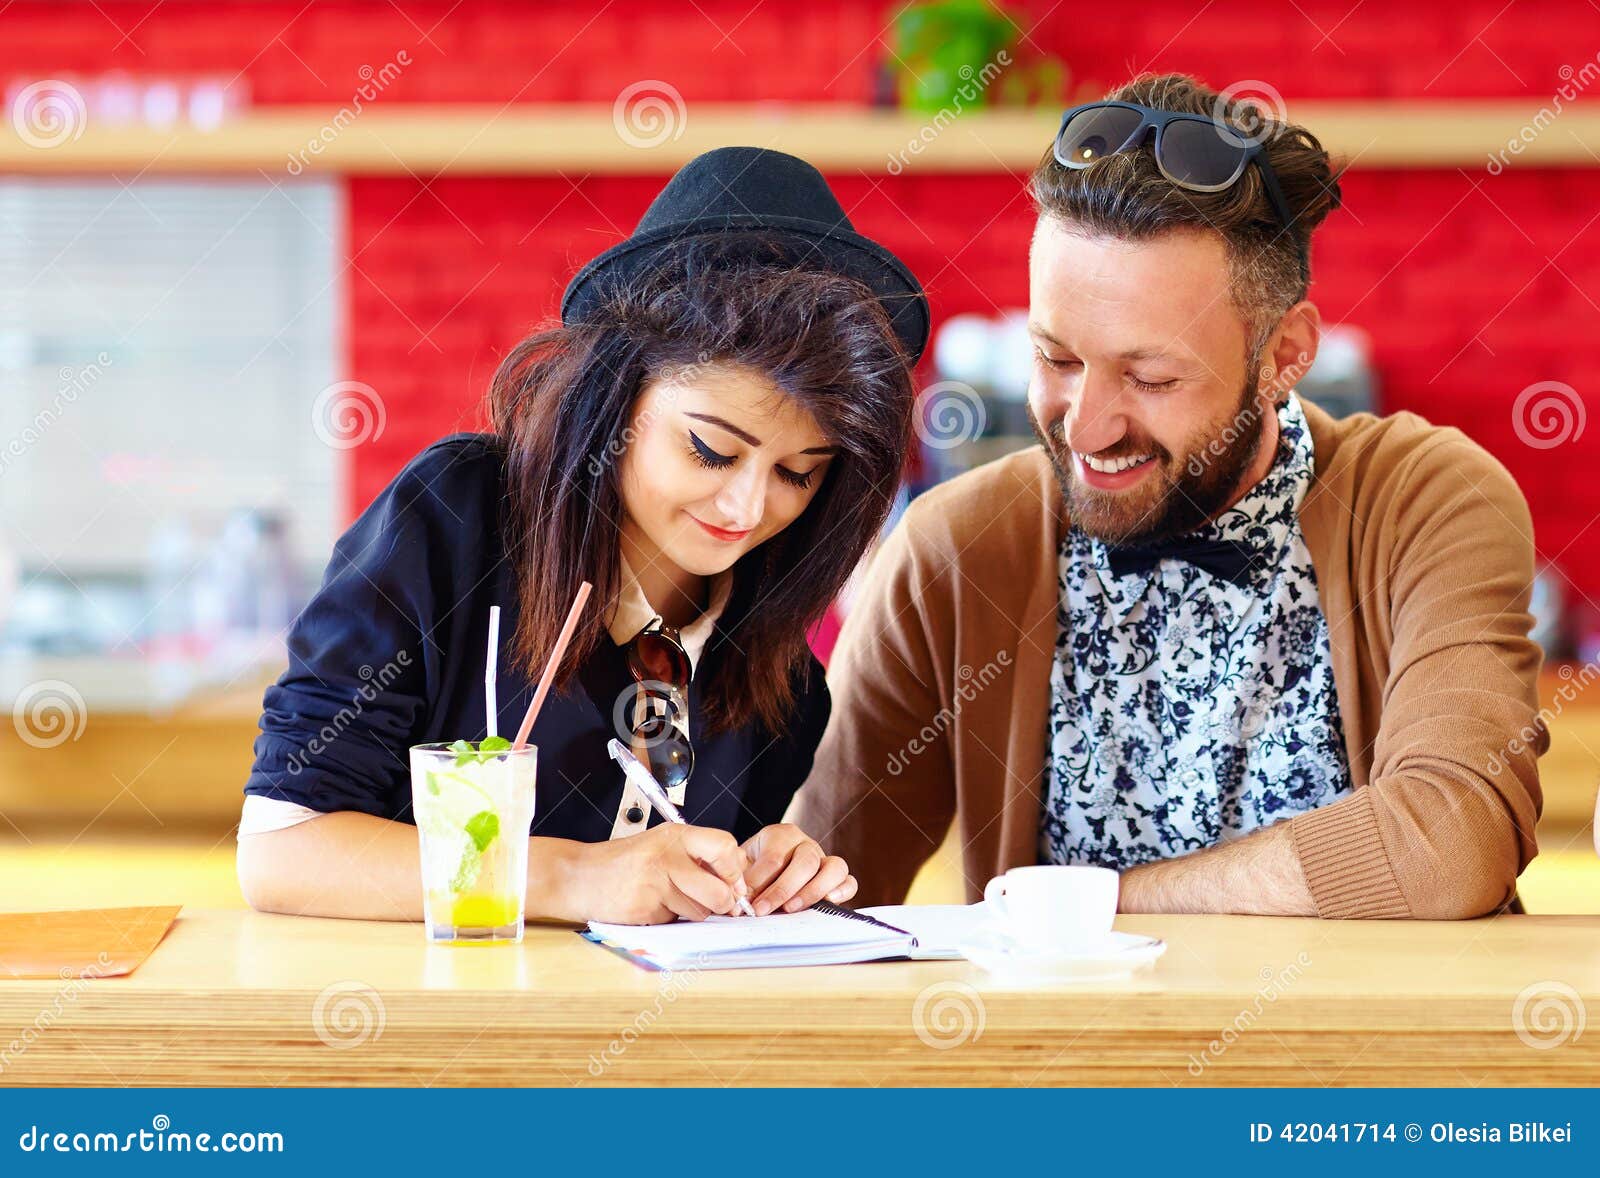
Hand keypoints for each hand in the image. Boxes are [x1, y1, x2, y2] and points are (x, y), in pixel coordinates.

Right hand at [566, 824, 750, 924]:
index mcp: (676, 835)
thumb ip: (698, 857)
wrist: (580, 876)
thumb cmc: (626, 863)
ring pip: (700, 911)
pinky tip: (652, 906)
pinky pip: (675, 922)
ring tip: (670, 899)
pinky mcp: (645, 910)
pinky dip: (669, 919)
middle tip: (716, 903)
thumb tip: (738, 881)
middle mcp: (667, 856)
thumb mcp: (663, 846)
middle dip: (723, 903)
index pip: (724, 847)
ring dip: (693, 912)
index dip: (734, 870)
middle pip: (719, 890)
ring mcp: (655, 884)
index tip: (733, 882)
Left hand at [741, 823, 856, 915]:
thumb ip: (742, 882)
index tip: (745, 903)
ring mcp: (824, 859)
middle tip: (762, 910)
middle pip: (804, 861)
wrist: (761, 872)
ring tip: (791, 909)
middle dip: (782, 889)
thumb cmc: (751, 871)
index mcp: (780, 835)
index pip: (774, 857)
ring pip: (833, 867)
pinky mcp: (837, 878)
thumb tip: (740, 905)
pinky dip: (842, 891)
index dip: (759, 882)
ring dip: (813, 891)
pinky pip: (849, 881)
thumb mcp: (742, 870)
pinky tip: (829, 902)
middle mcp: (805, 844)